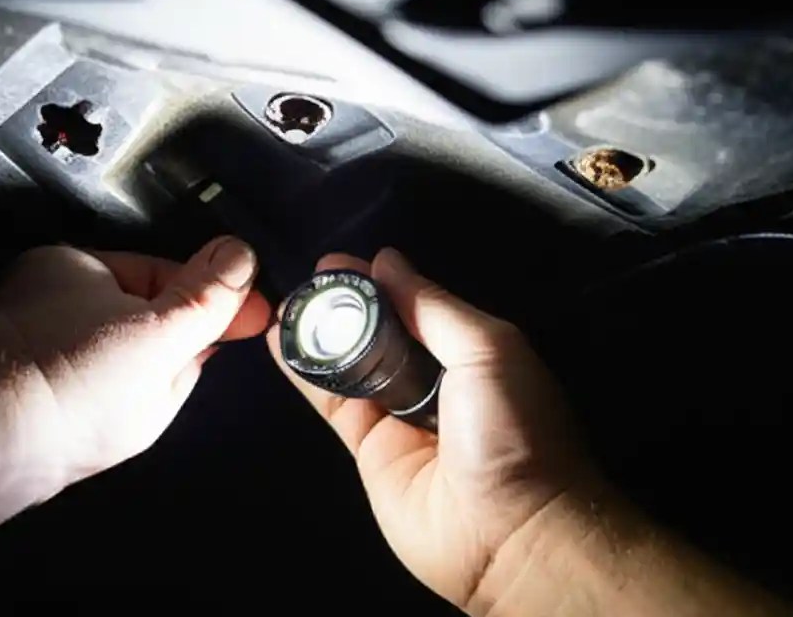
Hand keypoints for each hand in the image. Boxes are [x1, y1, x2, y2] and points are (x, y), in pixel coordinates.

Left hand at [0, 236, 269, 527]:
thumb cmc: (75, 375)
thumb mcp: (159, 332)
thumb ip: (207, 296)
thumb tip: (242, 251)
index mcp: (77, 266)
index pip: (164, 275)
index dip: (210, 302)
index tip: (252, 324)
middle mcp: (49, 298)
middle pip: (141, 319)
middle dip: (172, 350)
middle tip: (176, 377)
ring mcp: (34, 349)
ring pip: (117, 362)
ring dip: (143, 385)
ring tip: (133, 412)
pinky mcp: (25, 399)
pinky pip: (87, 395)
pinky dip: (107, 411)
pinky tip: (105, 431)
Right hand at [266, 248, 592, 609]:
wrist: (509, 533)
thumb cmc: (512, 431)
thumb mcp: (487, 351)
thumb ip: (433, 306)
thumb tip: (388, 261)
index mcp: (471, 353)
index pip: (417, 306)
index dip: (380, 282)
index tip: (340, 261)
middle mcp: (434, 380)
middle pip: (380, 332)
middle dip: (346, 303)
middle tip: (310, 276)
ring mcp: (397, 416)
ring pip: (351, 364)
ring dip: (320, 332)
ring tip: (287, 302)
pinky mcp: (367, 450)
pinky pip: (332, 402)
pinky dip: (304, 372)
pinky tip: (280, 341)